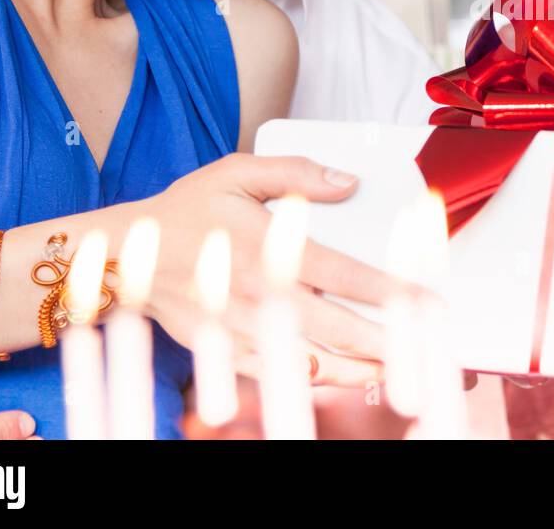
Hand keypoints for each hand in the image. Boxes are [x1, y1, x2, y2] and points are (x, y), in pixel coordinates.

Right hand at [139, 153, 412, 386]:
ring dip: (358, 367)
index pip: (341, 274)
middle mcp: (257, 293)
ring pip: (310, 360)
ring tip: (398, 366)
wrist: (125, 256)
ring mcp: (241, 329)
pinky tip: (346, 376)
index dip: (387, 290)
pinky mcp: (225, 351)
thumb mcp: (237, 172)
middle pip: (335, 326)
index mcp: (266, 247)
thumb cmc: (188, 211)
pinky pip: (276, 376)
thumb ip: (296, 173)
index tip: (424, 299)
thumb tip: (348, 182)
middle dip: (387, 338)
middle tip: (427, 343)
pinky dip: (315, 381)